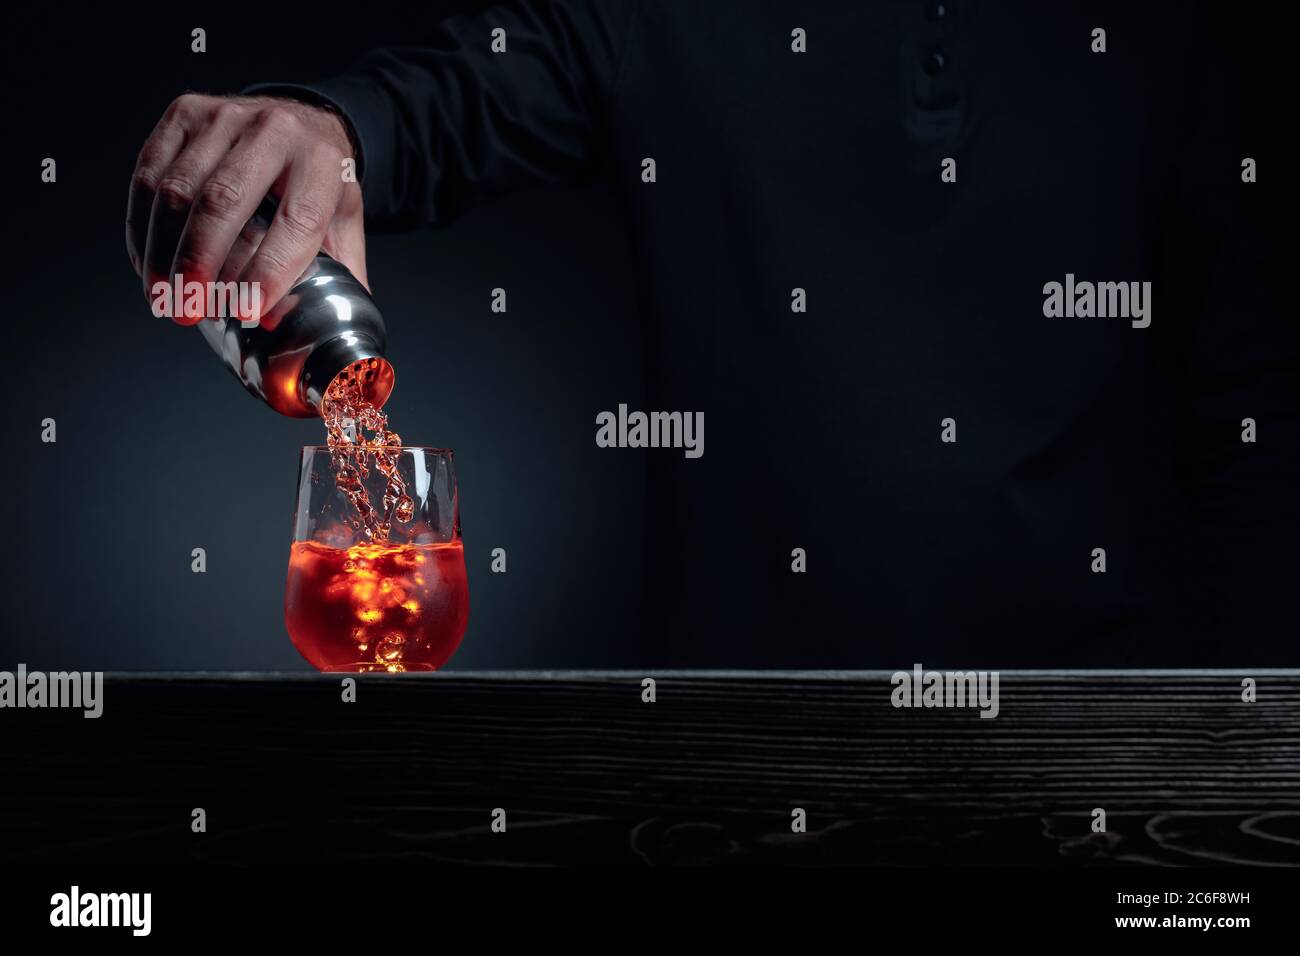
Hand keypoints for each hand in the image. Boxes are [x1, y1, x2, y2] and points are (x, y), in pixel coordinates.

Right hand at [126, 93, 365, 325]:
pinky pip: (149, 175)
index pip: (296, 221)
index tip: (247, 311)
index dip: (270, 270)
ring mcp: (224, 116)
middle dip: (200, 262)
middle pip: (224, 200)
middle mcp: (274, 130)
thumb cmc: (319, 185)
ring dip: (163, 251)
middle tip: (189, 310)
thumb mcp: (345, 224)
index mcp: (322, 162)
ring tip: (164, 298)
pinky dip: (142, 227)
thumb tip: (348, 348)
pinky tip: (148, 264)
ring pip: (178, 188)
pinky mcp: (184, 114)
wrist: (301, 123)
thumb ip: (344, 279)